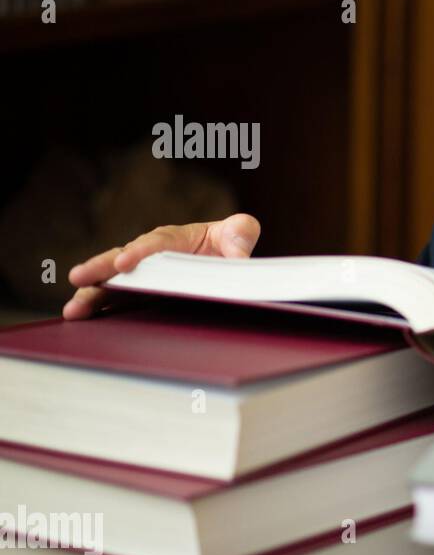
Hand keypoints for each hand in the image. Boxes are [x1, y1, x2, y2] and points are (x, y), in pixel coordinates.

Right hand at [63, 213, 260, 319]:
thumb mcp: (239, 231)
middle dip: (99, 269)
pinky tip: (84, 323)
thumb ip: (240, 234)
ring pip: (113, 285)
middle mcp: (151, 257)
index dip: (139, 252)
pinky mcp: (142, 297)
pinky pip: (119, 303)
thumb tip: (237, 256)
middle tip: (78, 278)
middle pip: (121, 261)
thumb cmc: (229, 241)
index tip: (124, 262)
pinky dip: (102, 311)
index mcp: (174, 238)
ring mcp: (144, 279)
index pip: (154, 244)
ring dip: (92, 297)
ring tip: (73, 311)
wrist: (226, 258)